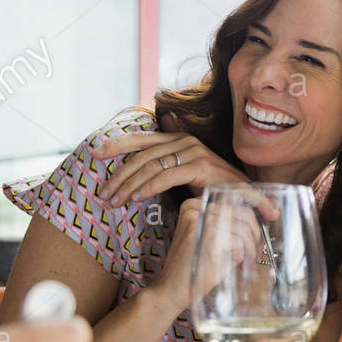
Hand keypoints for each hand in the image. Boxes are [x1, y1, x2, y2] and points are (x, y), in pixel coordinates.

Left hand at [92, 114, 248, 204]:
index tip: (94, 153)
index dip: (117, 144)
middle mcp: (186, 141)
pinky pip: (166, 176)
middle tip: (103, 194)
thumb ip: (167, 166)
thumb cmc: (216, 190)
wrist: (247, 199)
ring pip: (150, 166)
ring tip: (114, 201)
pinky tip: (135, 198)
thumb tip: (145, 162)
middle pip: (142, 155)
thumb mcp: (187, 176)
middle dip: (118, 175)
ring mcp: (195, 152)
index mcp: (180, 140)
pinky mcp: (201, 167)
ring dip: (128, 185)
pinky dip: (148, 187)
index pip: (142, 139)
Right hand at [145, 197, 267, 316]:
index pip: (236, 198)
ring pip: (243, 227)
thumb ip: (233, 228)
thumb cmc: (196, 268)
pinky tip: (240, 266)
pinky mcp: (205, 234)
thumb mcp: (216, 241)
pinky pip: (238, 240)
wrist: (172, 290)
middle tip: (255, 252)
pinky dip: (244, 255)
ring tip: (247, 262)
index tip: (267, 223)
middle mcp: (196, 207)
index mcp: (197, 205)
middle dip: (256, 234)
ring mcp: (200, 218)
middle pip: (244, 212)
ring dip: (251, 248)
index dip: (257, 211)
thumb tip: (264, 219)